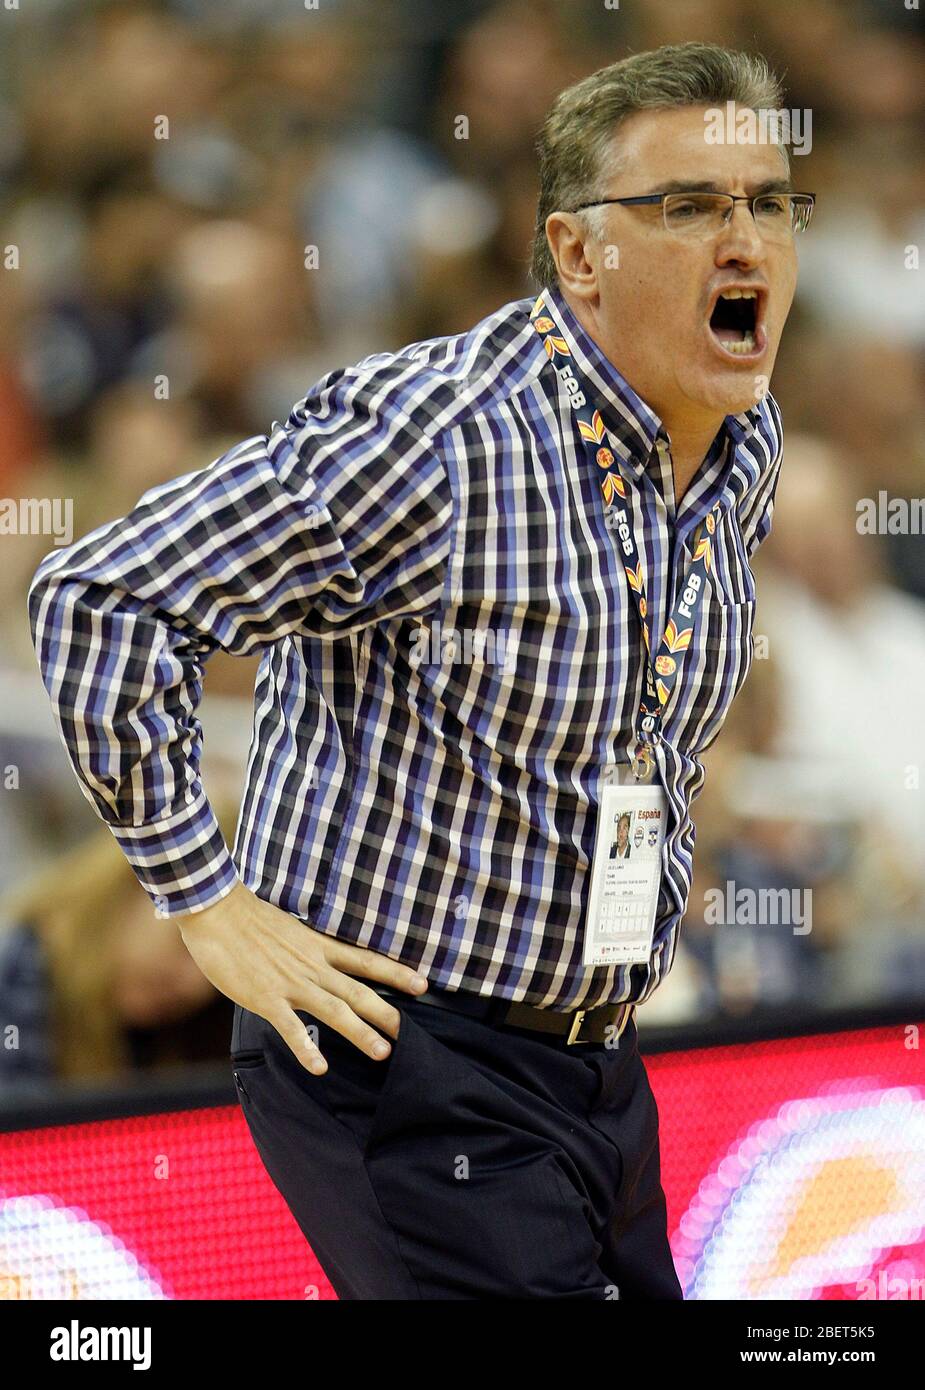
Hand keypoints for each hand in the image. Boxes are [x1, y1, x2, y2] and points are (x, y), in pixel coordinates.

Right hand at [176, 881, 427, 1075]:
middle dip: (386, 1013)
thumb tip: (319, 957)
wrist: (218, 911)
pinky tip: (321, 1067)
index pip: (366, 960)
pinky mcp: (266, 998)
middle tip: (410, 1035)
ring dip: (360, 1033)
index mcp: (318, 947)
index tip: (423, 983)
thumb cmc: (249, 918)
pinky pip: (291, 1028)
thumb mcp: (290, 929)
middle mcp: (312, 966)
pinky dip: (307, 1049)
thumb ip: (306, 947)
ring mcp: (291, 983)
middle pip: (358, 992)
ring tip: (382, 1052)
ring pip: (334, 1011)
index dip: (396, 973)